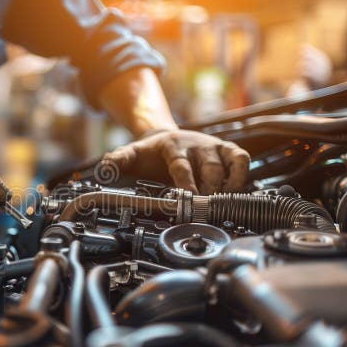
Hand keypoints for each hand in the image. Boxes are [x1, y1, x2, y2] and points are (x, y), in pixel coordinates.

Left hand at [100, 129, 249, 193]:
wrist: (165, 138)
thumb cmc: (150, 155)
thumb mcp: (131, 155)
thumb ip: (117, 161)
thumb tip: (105, 168)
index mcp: (171, 146)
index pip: (180, 165)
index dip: (185, 182)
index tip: (187, 197)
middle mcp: (194, 145)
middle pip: (208, 167)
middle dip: (208, 188)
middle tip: (205, 207)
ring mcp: (212, 147)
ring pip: (227, 162)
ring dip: (226, 184)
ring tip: (220, 203)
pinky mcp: (226, 150)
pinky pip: (241, 158)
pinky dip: (241, 174)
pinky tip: (235, 191)